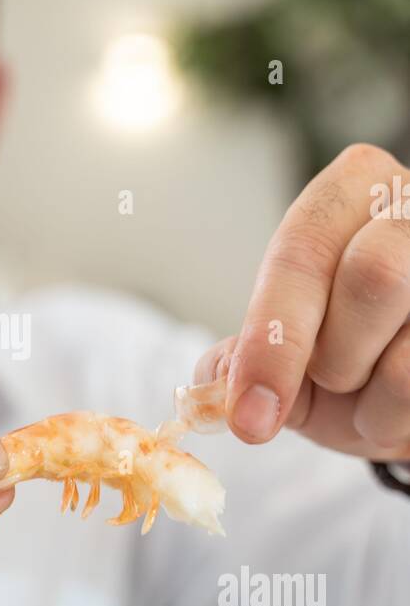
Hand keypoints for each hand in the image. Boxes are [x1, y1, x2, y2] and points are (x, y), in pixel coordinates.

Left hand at [195, 143, 409, 460]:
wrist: (407, 385)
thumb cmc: (348, 347)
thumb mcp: (287, 349)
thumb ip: (243, 358)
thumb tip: (216, 380)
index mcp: (355, 187)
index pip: (305, 250)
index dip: (273, 337)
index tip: (250, 413)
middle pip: (375, 275)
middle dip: (333, 354)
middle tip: (327, 377)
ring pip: (409, 352)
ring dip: (368, 399)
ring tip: (366, 389)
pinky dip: (397, 418)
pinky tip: (395, 404)